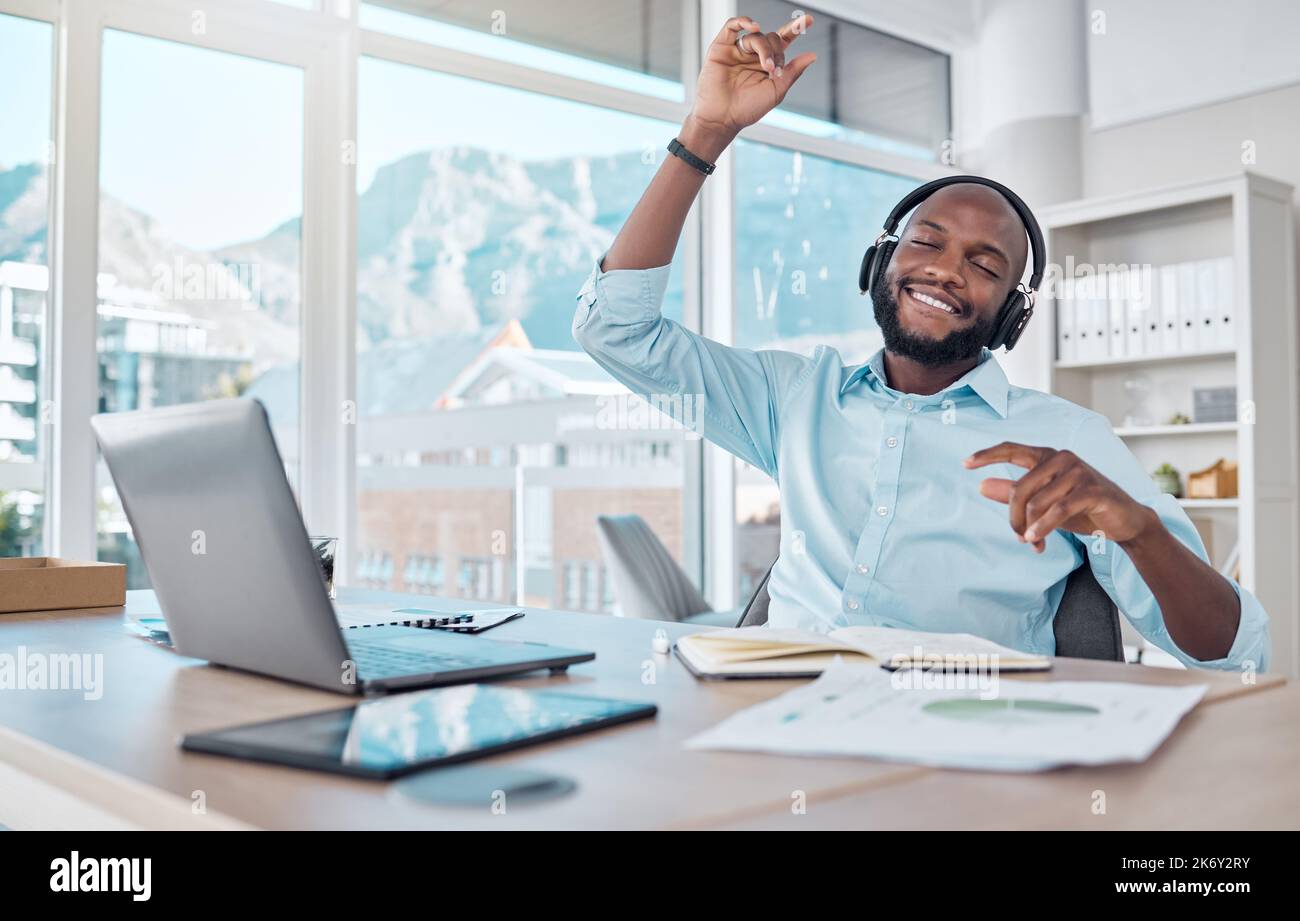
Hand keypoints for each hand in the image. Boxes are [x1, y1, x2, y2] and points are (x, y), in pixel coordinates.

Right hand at [686, 15, 816, 146]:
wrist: (721, 118)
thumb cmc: (746, 109)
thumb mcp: (776, 91)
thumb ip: (793, 72)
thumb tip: (812, 55)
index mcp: (767, 65)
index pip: (783, 41)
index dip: (795, 29)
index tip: (808, 20)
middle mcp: (752, 56)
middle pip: (771, 38)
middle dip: (776, 52)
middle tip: (774, 70)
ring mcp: (737, 51)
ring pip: (756, 36)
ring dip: (765, 48)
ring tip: (766, 66)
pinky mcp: (721, 47)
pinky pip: (732, 25)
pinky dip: (743, 21)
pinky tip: (755, 26)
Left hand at [964, 442, 1157, 552]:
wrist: (1124, 521)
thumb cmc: (1081, 509)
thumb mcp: (1043, 502)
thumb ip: (1013, 494)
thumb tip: (981, 485)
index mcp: (1047, 456)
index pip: (1012, 450)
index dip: (987, 455)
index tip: (964, 464)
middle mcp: (1062, 458)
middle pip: (1020, 488)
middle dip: (1014, 518)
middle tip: (1019, 538)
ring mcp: (1079, 471)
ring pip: (1036, 502)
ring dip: (1031, 529)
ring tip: (1034, 543)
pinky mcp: (1093, 489)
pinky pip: (1058, 510)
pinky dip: (1044, 528)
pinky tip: (1037, 541)